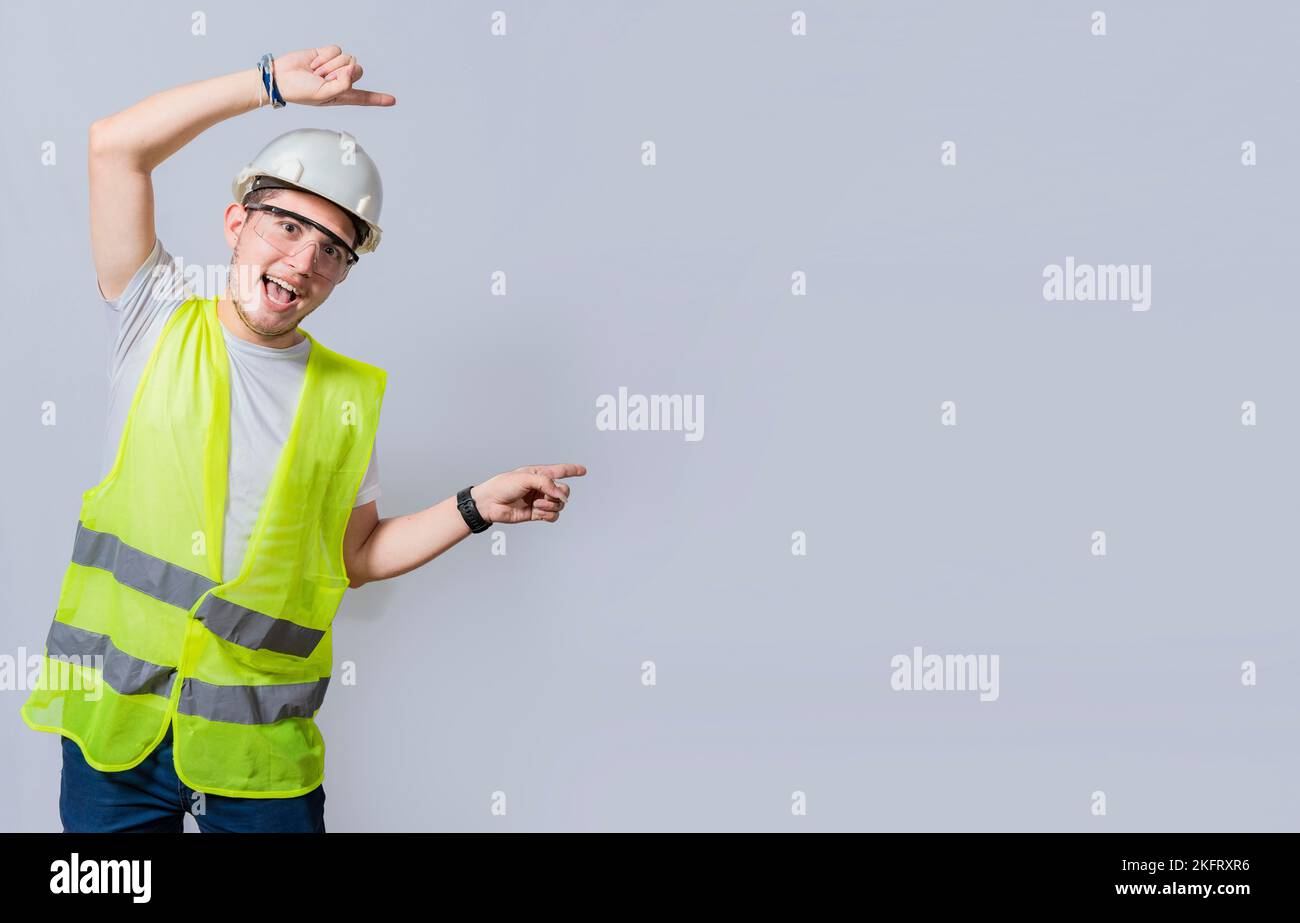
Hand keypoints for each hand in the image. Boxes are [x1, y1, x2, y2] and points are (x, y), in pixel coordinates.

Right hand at [269, 46, 395, 106]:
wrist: (282, 77)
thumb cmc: (300, 91)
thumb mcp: (324, 96)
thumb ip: (343, 86)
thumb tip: (352, 70)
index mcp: (342, 95)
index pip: (364, 97)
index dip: (378, 98)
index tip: (392, 100)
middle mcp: (341, 80)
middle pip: (358, 70)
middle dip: (341, 72)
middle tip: (324, 78)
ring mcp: (335, 66)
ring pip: (347, 59)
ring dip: (329, 65)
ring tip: (316, 72)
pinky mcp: (327, 54)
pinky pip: (336, 50)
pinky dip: (324, 56)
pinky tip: (314, 62)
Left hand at [470, 464, 587, 524]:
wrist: (490, 503)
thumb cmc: (503, 486)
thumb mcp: (526, 478)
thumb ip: (547, 484)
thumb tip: (562, 496)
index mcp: (539, 474)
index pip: (560, 471)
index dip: (573, 470)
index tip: (583, 470)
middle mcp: (541, 487)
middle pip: (564, 491)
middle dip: (559, 494)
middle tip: (547, 496)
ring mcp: (540, 501)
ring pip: (559, 505)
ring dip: (551, 505)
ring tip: (536, 504)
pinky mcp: (536, 514)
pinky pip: (553, 516)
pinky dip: (548, 514)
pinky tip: (537, 511)